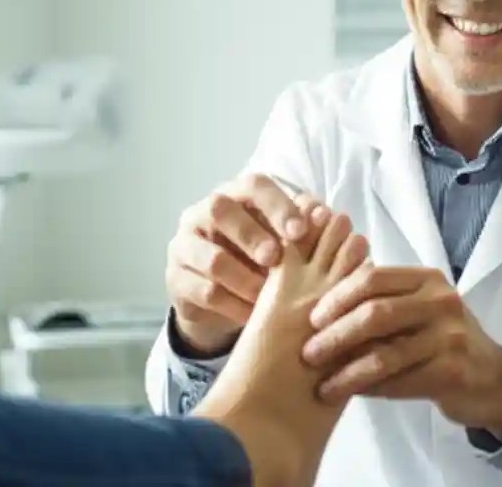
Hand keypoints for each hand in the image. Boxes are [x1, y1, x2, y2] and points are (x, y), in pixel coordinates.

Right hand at [166, 173, 333, 353]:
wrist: (217, 300)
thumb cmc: (257, 259)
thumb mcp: (279, 242)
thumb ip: (300, 227)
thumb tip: (325, 216)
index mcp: (235, 195)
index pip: (253, 185)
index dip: (278, 205)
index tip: (300, 231)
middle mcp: (203, 213)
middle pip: (221, 210)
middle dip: (253, 236)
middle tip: (275, 260)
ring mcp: (184, 244)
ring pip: (213, 258)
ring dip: (246, 280)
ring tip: (268, 299)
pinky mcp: (176, 278)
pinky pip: (205, 292)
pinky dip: (234, 307)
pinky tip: (253, 316)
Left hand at [301, 266, 501, 438]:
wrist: (492, 378)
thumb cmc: (442, 339)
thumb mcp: (419, 309)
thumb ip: (383, 301)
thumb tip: (320, 306)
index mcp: (427, 279)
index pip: (373, 278)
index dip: (337, 297)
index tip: (312, 319)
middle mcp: (441, 302)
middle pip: (376, 313)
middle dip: (336, 335)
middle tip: (308, 354)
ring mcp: (450, 337)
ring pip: (385, 354)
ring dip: (347, 371)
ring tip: (322, 385)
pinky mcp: (452, 372)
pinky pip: (399, 381)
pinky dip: (369, 389)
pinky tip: (351, 394)